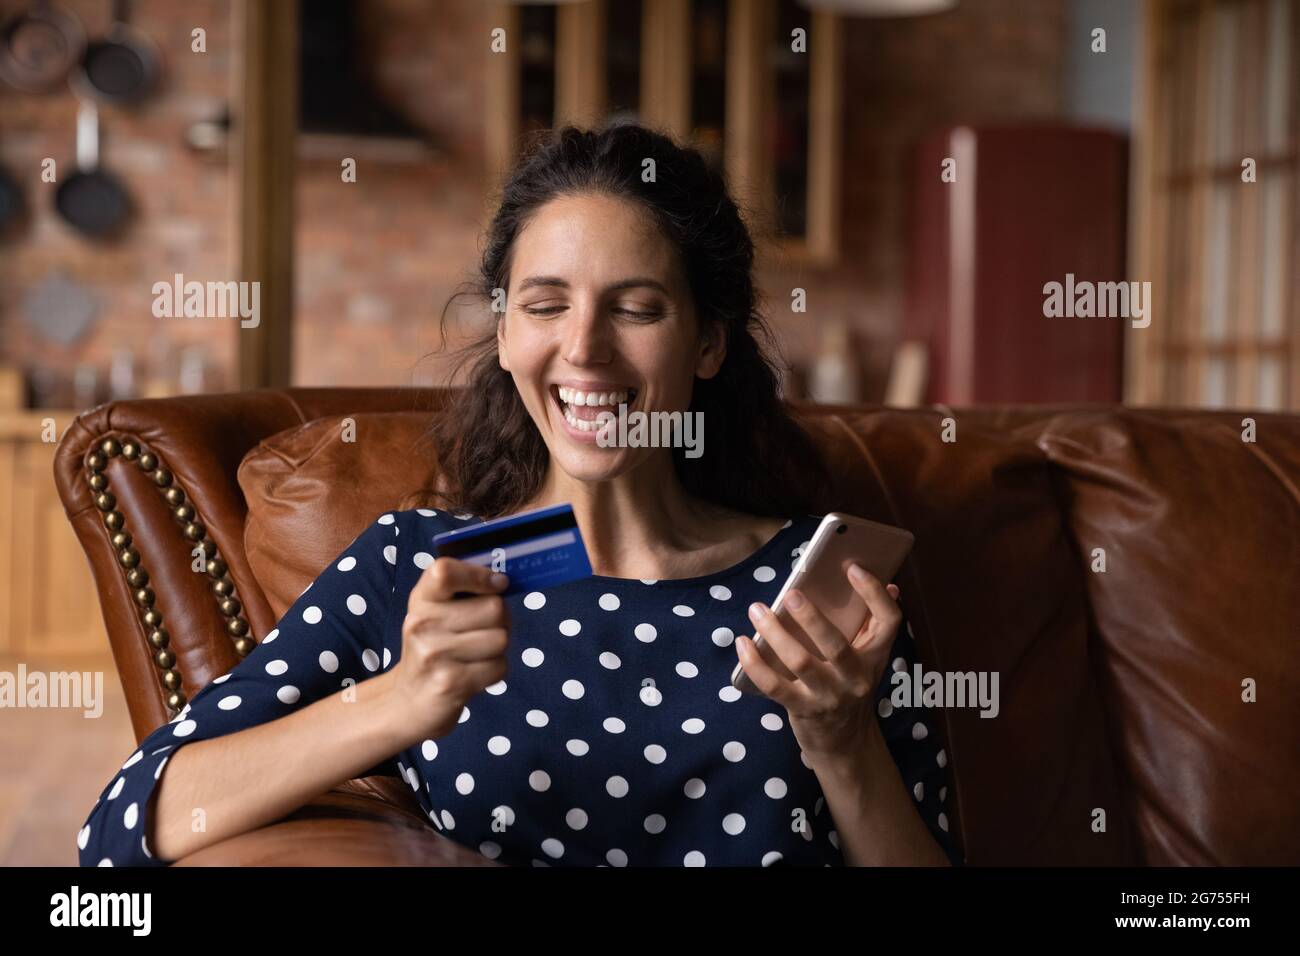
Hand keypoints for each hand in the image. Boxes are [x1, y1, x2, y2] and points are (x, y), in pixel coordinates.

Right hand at [386, 556, 511, 748]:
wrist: (408, 700)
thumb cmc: (434, 647)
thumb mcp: (436, 611)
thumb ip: (464, 589)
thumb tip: (502, 582)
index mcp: (421, 599)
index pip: (446, 571)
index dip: (480, 575)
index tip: (497, 585)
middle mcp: (422, 623)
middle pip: (494, 607)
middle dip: (502, 620)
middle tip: (485, 630)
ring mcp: (434, 654)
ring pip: (501, 638)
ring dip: (498, 648)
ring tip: (478, 653)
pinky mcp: (450, 683)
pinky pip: (499, 666)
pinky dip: (495, 670)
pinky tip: (475, 672)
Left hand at [734, 565, 901, 760]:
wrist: (846, 743)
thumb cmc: (850, 688)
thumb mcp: (868, 659)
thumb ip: (873, 624)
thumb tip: (888, 584)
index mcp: (875, 656)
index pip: (889, 621)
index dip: (874, 593)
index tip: (852, 567)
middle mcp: (856, 677)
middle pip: (835, 644)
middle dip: (810, 617)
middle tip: (789, 593)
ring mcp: (829, 696)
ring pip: (800, 662)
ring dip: (774, 634)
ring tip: (756, 610)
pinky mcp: (803, 710)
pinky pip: (774, 686)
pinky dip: (755, 664)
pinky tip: (743, 644)